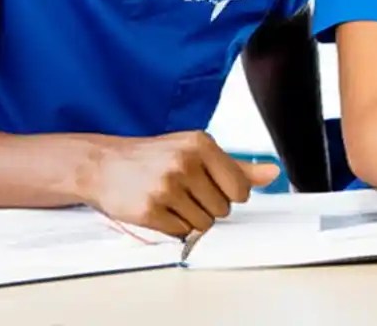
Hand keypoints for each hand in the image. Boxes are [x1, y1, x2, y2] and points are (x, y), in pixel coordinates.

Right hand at [86, 131, 280, 237]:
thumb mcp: (196, 152)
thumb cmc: (155, 157)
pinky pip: (181, 232)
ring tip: (171, 199)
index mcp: (201, 144)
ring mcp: (166, 186)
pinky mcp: (149, 209)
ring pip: (203, 224)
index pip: (240, 189)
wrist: (103, 165)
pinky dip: (173, 226)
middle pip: (222, 210)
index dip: (228, 195)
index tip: (210, 186)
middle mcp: (184, 162)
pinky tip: (158, 209)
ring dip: (190, 218)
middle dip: (206, 206)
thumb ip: (237, 167)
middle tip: (183, 191)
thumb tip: (274, 174)